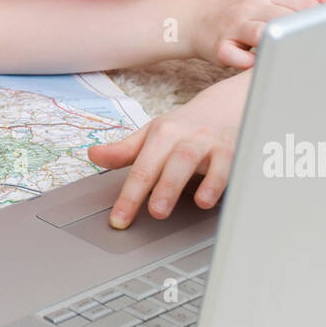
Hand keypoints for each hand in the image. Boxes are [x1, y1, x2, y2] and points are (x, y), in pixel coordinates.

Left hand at [88, 110, 240, 228]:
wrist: (223, 106)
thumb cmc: (183, 128)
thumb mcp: (152, 136)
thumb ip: (124, 151)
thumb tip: (93, 155)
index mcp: (162, 133)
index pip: (142, 167)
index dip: (129, 195)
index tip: (119, 220)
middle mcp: (185, 137)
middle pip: (173, 161)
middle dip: (166, 187)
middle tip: (156, 212)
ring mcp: (209, 143)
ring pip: (200, 161)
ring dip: (199, 182)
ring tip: (195, 204)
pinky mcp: (232, 150)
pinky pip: (228, 166)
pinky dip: (222, 182)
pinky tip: (214, 200)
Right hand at [192, 0, 325, 69]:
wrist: (188, 17)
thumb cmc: (233, 8)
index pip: (303, 0)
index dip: (323, 15)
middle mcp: (250, 4)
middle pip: (288, 17)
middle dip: (308, 33)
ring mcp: (234, 24)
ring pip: (264, 34)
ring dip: (281, 46)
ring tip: (297, 58)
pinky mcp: (220, 46)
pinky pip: (238, 57)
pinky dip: (250, 63)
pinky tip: (259, 66)